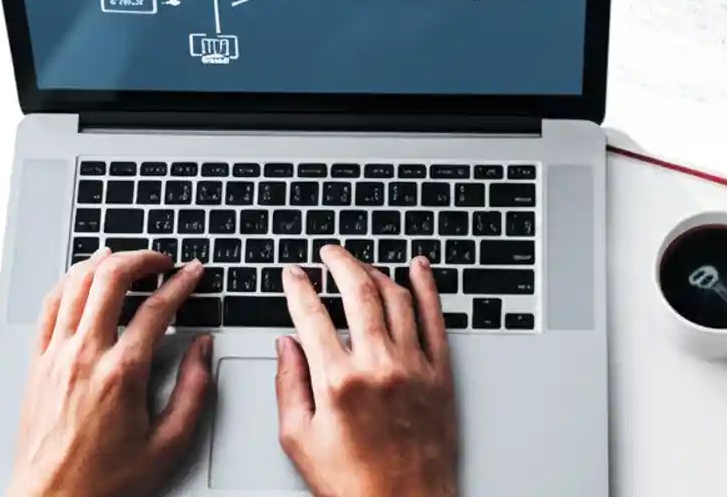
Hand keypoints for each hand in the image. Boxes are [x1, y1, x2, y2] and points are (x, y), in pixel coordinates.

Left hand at [8, 249, 213, 496]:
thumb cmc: (105, 480)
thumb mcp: (169, 442)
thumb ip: (194, 390)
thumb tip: (202, 349)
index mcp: (122, 373)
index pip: (157, 308)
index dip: (182, 282)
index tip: (193, 273)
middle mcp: (85, 356)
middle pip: (110, 278)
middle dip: (141, 258)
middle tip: (161, 260)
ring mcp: (56, 356)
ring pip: (75, 284)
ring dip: (103, 262)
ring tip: (124, 258)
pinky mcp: (37, 363)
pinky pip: (49, 306)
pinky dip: (69, 283)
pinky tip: (83, 279)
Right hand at [275, 246, 457, 496]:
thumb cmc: (354, 484)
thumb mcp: (300, 440)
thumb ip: (289, 386)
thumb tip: (286, 345)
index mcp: (337, 382)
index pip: (312, 314)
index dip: (299, 287)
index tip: (294, 274)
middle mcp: (378, 366)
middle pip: (359, 292)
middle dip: (340, 263)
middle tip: (329, 253)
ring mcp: (413, 366)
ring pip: (397, 297)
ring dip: (377, 272)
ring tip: (362, 264)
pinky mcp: (440, 373)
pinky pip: (436, 318)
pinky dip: (428, 287)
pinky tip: (419, 269)